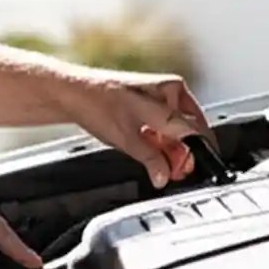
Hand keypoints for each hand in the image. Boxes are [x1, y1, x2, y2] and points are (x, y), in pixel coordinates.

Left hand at [61, 70, 215, 188]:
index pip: (197, 128)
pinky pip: (162, 127)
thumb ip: (151, 159)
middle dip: (183, 153)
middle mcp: (169, 93)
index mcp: (172, 92)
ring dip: (170, 149)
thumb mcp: (127, 137)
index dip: (196, 152)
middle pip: (188, 130)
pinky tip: (150, 152)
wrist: (71, 92)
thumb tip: (165, 176)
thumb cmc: (96, 103)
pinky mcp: (147, 106)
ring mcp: (158, 99)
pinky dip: (159, 141)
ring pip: (175, 130)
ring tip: (162, 167)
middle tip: (175, 173)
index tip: (193, 169)